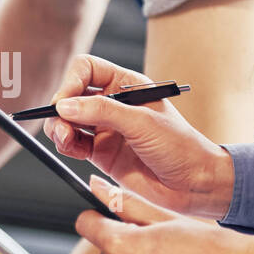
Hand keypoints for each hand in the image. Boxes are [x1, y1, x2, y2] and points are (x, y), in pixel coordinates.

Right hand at [42, 55, 233, 218]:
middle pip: (72, 95)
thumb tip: (65, 105)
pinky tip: (71, 149)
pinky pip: (73, 144)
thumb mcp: (142, 122)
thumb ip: (102, 111)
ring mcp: (106, 129)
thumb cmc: (181, 147)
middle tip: (61, 126)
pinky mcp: (101, 152)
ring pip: (68, 121)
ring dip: (59, 128)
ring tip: (66, 140)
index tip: (63, 101)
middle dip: (61, 109)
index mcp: (127, 85)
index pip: (87, 69)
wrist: (193, 184)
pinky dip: (66, 145)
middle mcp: (113, 104)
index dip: (71, 81)